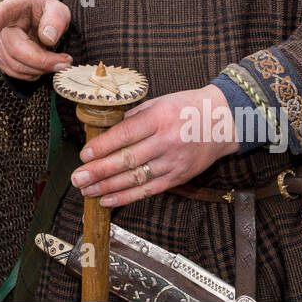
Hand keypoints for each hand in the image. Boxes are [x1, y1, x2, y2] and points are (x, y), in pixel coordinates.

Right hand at [0, 0, 71, 80]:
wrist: (30, 20)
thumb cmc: (42, 13)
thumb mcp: (56, 9)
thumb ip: (56, 19)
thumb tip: (48, 38)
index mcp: (13, 8)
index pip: (1, 14)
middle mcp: (0, 28)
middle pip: (16, 50)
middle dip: (43, 60)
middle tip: (65, 62)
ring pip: (17, 66)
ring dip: (41, 69)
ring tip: (59, 62)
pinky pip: (16, 73)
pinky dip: (34, 73)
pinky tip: (45, 65)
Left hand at [71, 85, 238, 207]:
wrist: (223, 120)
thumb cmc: (187, 108)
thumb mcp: (158, 102)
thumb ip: (132, 117)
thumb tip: (103, 130)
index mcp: (159, 118)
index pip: (124, 135)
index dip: (102, 147)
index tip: (84, 155)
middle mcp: (166, 141)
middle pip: (127, 160)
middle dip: (98, 171)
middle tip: (78, 178)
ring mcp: (173, 162)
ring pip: (135, 178)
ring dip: (107, 187)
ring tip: (86, 190)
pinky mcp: (179, 177)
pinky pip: (149, 190)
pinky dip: (127, 197)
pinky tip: (108, 199)